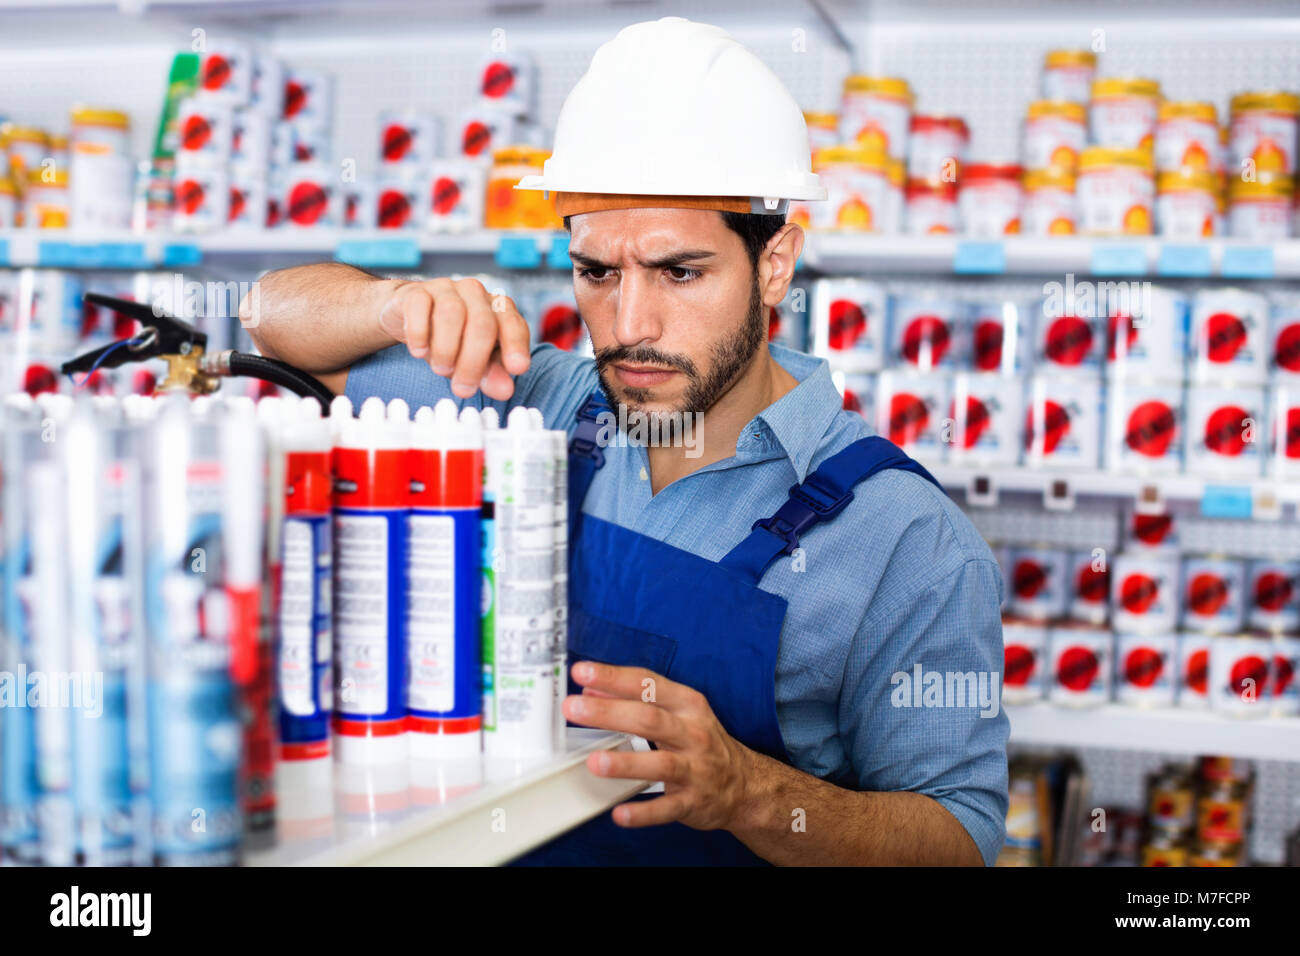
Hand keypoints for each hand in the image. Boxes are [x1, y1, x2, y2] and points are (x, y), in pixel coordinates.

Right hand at [377, 276, 531, 399]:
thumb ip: (492, 374)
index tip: (517, 368)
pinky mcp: (416, 292)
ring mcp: (446, 289)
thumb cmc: (451, 338)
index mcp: (497, 309)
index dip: (516, 345)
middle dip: (473, 361)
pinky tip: (420, 351)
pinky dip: (419, 332)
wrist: (409, 315)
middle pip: (482, 323)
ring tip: (441, 369)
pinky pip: (419, 306)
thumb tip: (505, 390)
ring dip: (446, 348)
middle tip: (463, 387)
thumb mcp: (475, 361)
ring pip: (451, 313)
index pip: (513, 324)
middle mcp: (475, 294)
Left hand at [564, 660, 757, 830]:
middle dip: (609, 713)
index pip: (647, 684)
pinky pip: (667, 808)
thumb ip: (635, 700)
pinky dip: (643, 812)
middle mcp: (693, 733)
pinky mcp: (694, 802)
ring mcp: (696, 769)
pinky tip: (620, 813)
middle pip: (649, 719)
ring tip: (594, 762)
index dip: (613, 677)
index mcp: (687, 705)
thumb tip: (591, 690)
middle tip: (574, 709)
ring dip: (626, 763)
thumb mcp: (676, 712)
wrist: (745, 785)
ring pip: (660, 763)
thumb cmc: (701, 742)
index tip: (582, 672)